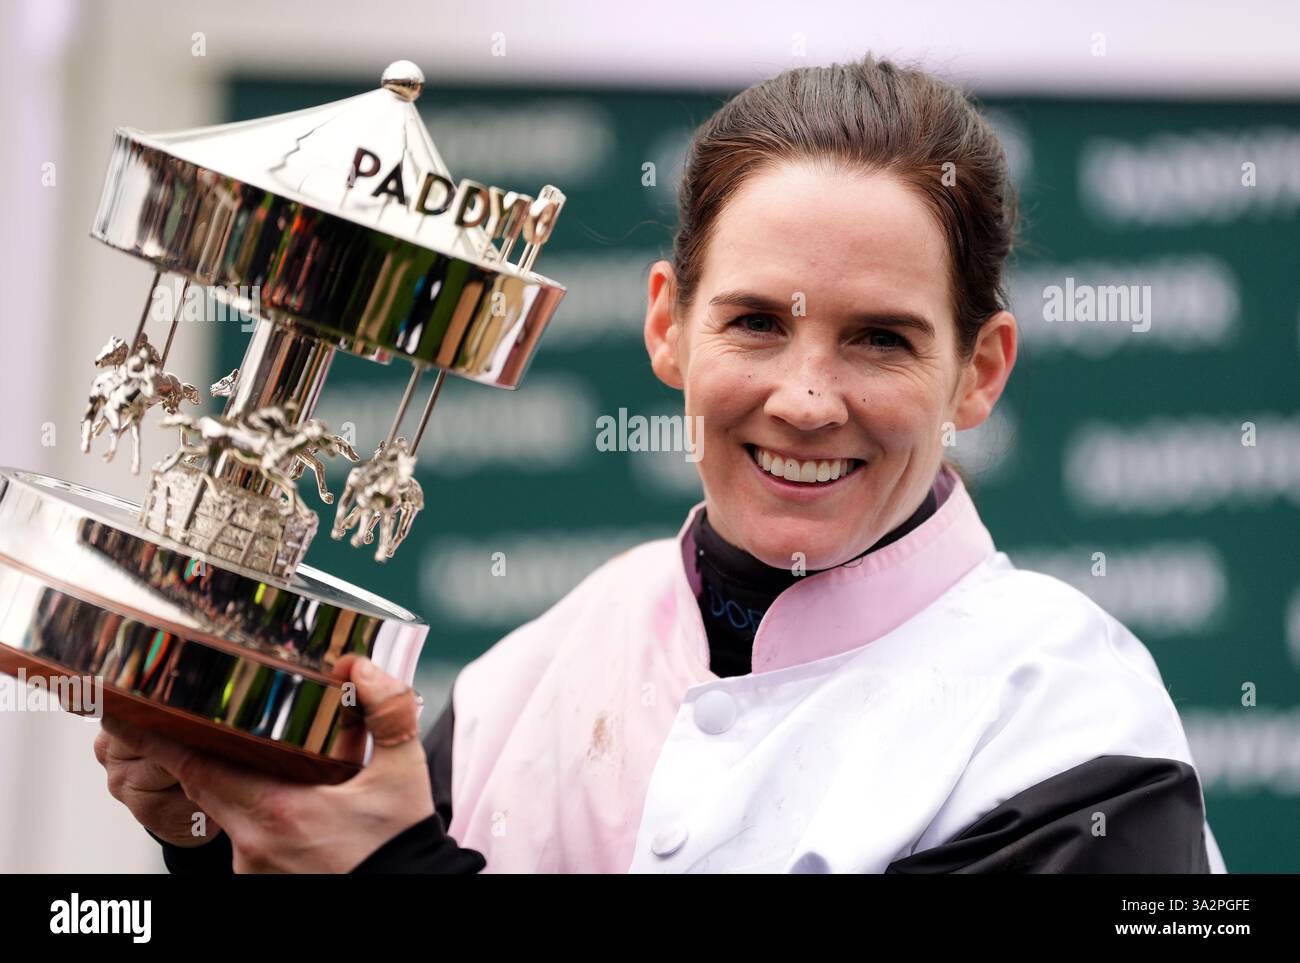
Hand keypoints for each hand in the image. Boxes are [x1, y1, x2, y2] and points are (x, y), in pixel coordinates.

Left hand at [96, 654, 432, 871]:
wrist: (407, 894)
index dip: (159, 735)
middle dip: (200, 745)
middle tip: (200, 711)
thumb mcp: (404, 772)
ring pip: (227, 807)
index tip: (129, 709)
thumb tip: (361, 667)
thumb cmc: (400, 846)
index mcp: (276, 811)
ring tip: (273, 756)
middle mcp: (251, 844)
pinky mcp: (259, 880)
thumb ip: (388, 711)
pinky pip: (245, 833)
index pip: (195, 765)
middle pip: (205, 781)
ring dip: (238, 779)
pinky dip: (257, 808)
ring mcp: (251, 868)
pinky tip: (290, 797)